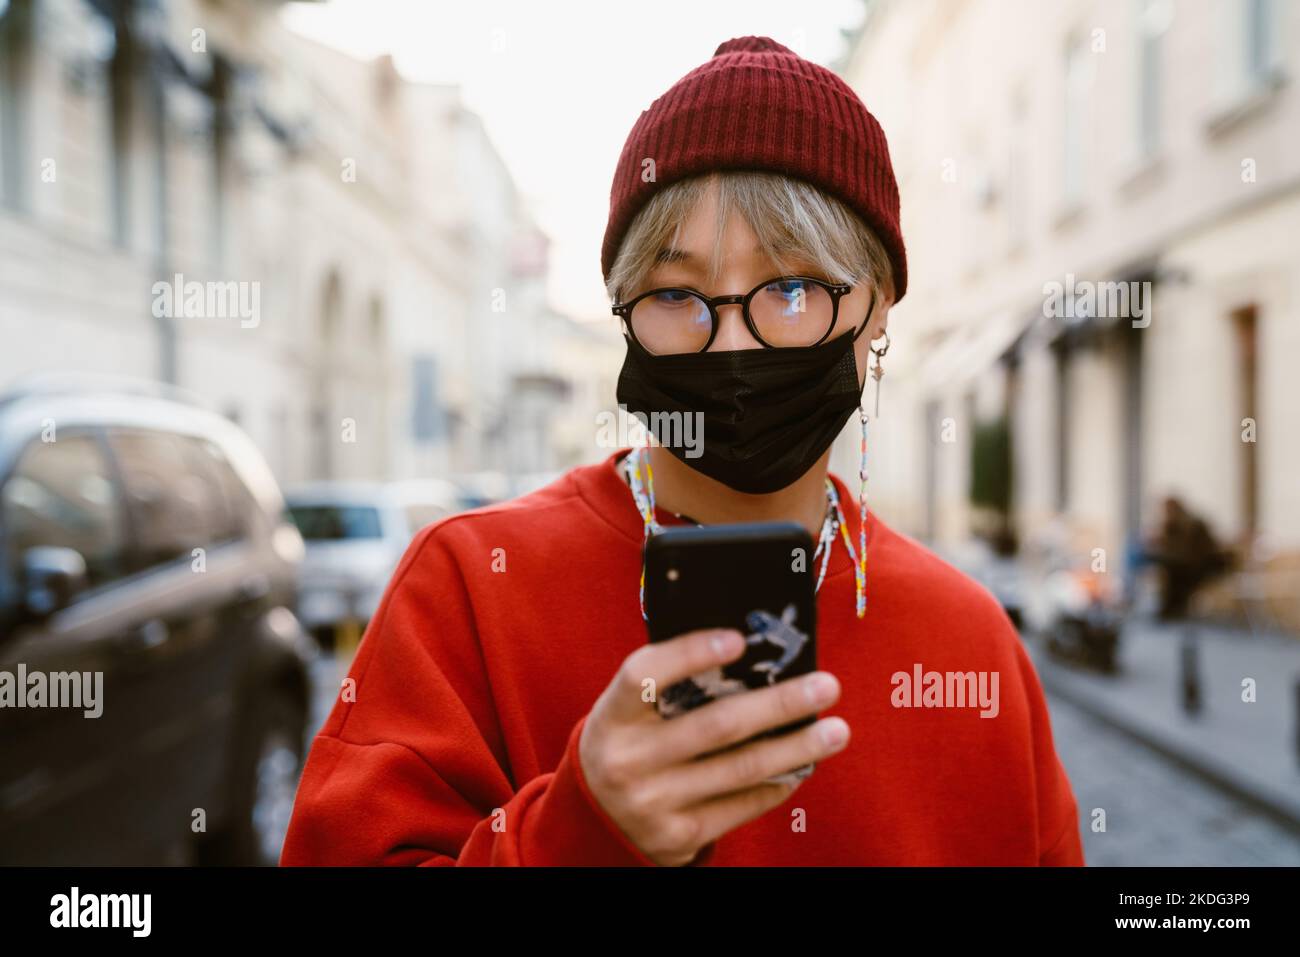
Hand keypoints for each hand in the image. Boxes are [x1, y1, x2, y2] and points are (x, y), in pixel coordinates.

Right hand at [578, 627, 848, 865]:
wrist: (597, 819)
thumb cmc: (630, 741)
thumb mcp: (629, 711)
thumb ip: (671, 684)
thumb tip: (752, 652)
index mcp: (612, 716)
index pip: (645, 676)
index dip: (690, 654)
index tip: (739, 639)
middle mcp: (629, 760)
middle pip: (716, 726)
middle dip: (779, 704)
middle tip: (826, 685)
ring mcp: (654, 802)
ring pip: (740, 768)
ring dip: (796, 747)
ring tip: (837, 730)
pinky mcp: (679, 835)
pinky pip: (742, 804)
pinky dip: (778, 782)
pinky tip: (803, 764)